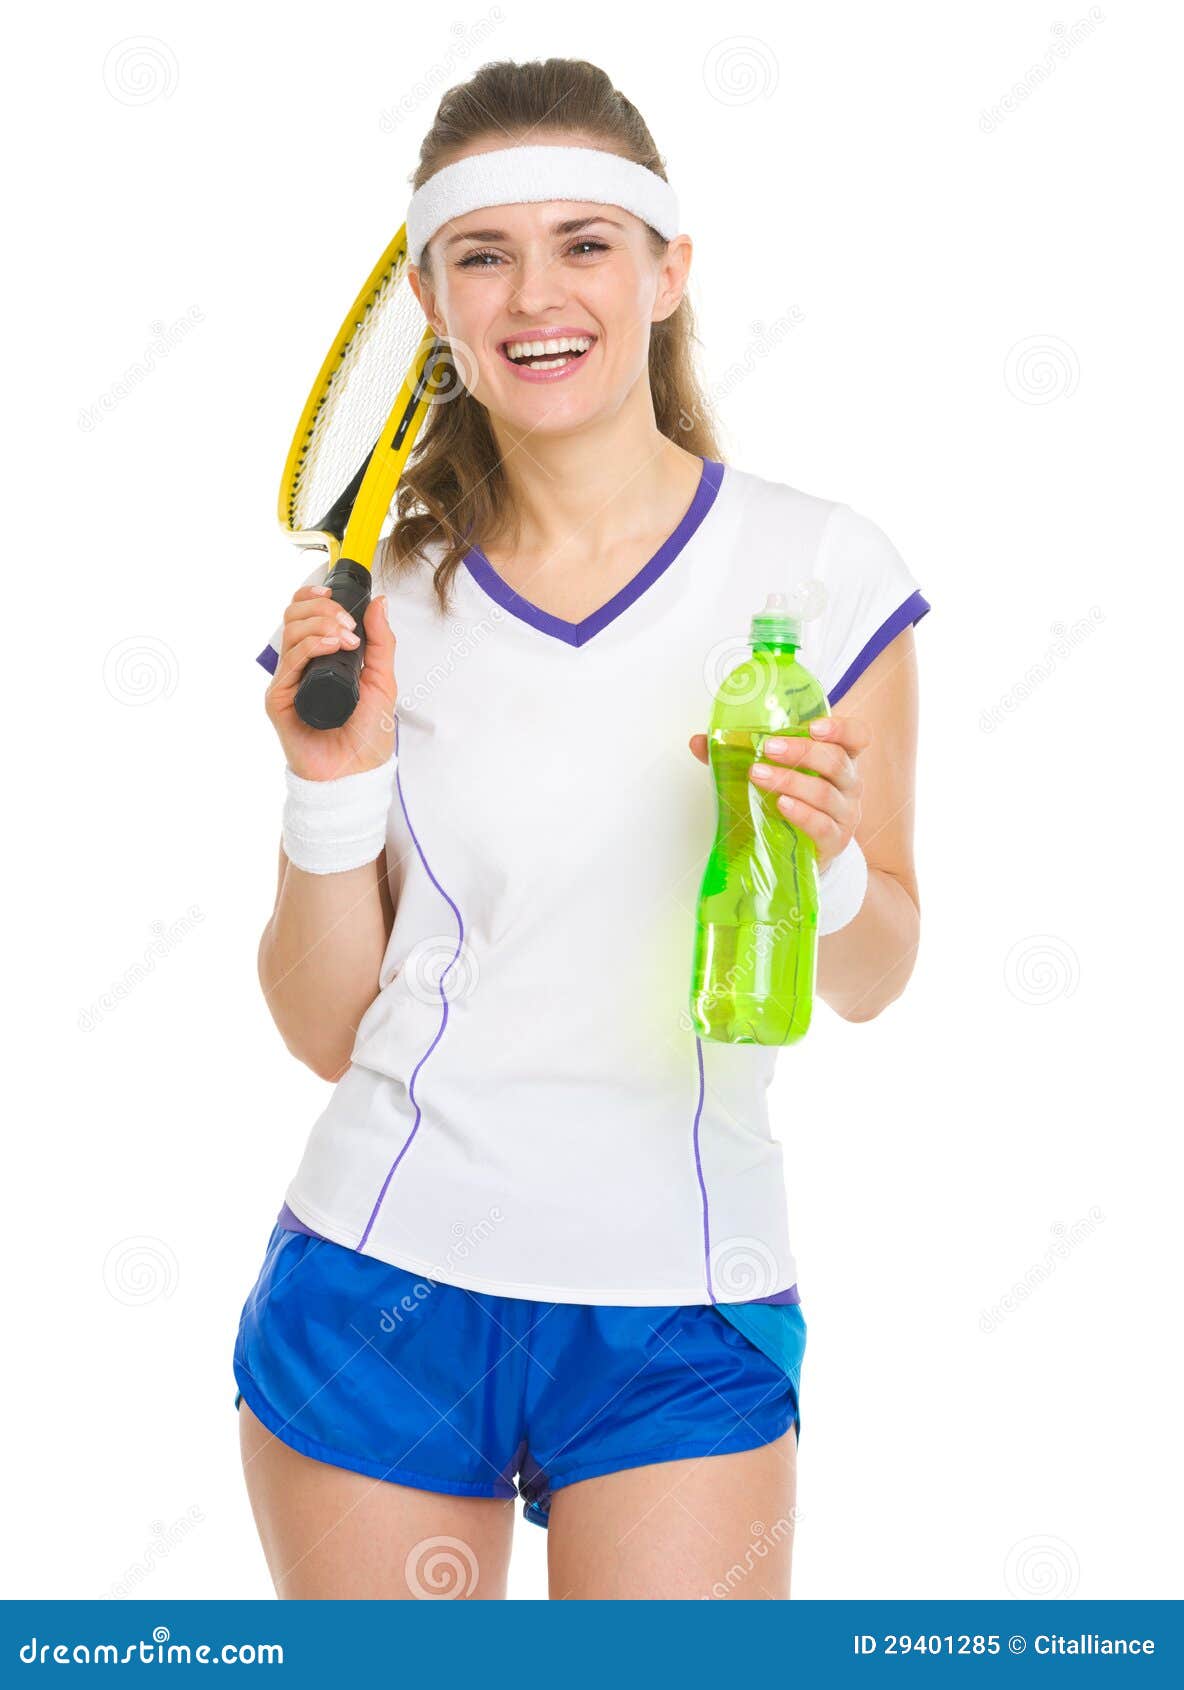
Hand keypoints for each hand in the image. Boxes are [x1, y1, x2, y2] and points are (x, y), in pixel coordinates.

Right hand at [265, 583, 396, 780]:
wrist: (357, 773)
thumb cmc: (367, 735)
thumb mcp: (383, 680)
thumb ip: (381, 641)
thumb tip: (379, 603)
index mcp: (321, 658)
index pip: (305, 615)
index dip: (313, 598)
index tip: (334, 594)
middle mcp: (301, 666)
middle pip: (294, 617)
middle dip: (321, 609)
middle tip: (348, 624)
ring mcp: (288, 681)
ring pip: (290, 633)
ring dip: (320, 625)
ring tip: (346, 638)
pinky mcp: (279, 699)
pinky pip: (289, 661)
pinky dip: (310, 646)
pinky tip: (331, 646)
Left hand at [688, 715, 871, 874]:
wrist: (802, 851)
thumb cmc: (790, 802)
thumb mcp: (772, 773)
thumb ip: (737, 755)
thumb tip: (699, 741)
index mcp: (839, 759)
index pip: (857, 737)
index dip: (841, 729)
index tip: (814, 726)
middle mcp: (849, 785)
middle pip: (836, 761)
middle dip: (801, 752)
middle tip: (769, 748)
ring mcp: (844, 814)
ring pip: (826, 793)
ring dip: (790, 781)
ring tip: (758, 775)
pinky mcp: (834, 841)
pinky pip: (822, 825)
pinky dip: (801, 813)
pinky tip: (781, 805)